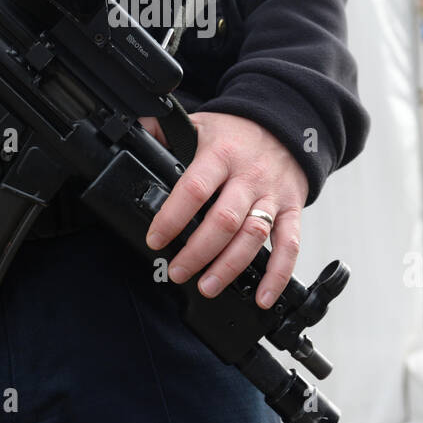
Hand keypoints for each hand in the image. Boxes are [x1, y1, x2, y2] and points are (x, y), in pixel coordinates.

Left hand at [144, 111, 306, 308]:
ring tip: (206, 287)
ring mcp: (272, 195)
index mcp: (221, 154)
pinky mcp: (292, 211)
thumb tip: (130, 128)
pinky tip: (262, 297)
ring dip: (229, 267)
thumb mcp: (199, 124)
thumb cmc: (236, 133)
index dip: (173, 217)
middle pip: (224, 220)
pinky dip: (278, 275)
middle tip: (177, 271)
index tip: (155, 239)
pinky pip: (290, 246)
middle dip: (198, 252)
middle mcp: (248, 176)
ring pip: (253, 236)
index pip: (195, 188)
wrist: (286, 126)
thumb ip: (163, 130)